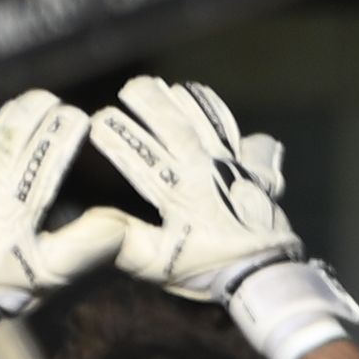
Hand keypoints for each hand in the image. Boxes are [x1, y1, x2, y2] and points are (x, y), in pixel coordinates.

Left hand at [0, 91, 120, 313]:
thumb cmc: (7, 285)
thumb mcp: (55, 273)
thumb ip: (89, 245)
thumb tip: (119, 220)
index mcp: (17, 208)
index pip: (47, 154)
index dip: (66, 128)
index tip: (80, 118)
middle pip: (13, 133)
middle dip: (36, 110)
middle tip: (55, 102)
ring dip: (7, 114)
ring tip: (27, 105)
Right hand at [87, 75, 304, 299]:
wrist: (264, 272)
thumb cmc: (207, 268)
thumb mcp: (158, 264)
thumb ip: (126, 241)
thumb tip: (94, 219)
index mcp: (178, 192)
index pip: (141, 157)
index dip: (117, 136)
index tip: (97, 120)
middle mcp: (205, 170)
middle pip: (175, 127)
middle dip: (151, 104)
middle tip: (130, 86)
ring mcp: (232, 165)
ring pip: (205, 123)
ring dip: (184, 102)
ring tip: (164, 86)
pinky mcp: (253, 169)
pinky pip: (235, 130)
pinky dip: (220, 114)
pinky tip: (203, 99)